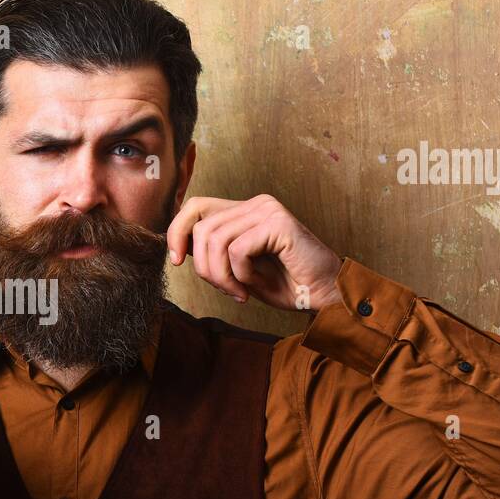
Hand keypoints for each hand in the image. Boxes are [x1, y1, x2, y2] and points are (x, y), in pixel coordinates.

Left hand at [166, 194, 343, 312]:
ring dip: (221, 276)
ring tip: (239, 292)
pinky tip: (255, 285)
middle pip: (201, 228)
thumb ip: (213, 252)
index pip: (195, 207)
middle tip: (226, 289)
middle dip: (204, 267)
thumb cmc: (284, 283)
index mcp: (244, 210)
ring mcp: (267, 210)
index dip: (177, 232)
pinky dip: (241, 275)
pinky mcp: (277, 223)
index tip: (176, 262)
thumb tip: (177, 247)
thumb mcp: (238, 268)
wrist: (323, 295)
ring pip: (216, 240)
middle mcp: (255, 204)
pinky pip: (237, 250)